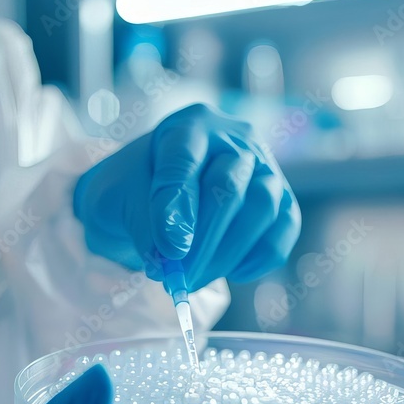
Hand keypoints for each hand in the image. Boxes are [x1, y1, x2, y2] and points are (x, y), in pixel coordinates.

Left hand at [74, 104, 300, 291]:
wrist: (156, 198)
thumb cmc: (136, 191)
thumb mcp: (118, 197)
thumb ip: (139, 221)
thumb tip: (166, 261)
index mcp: (189, 124)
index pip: (184, 159)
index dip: (176, 206)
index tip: (168, 250)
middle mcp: (234, 138)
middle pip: (228, 185)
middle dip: (202, 240)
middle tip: (180, 277)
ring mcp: (265, 167)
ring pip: (262, 206)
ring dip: (228, 252)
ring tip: (196, 279)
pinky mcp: (282, 199)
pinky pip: (284, 227)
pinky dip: (260, 256)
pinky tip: (232, 273)